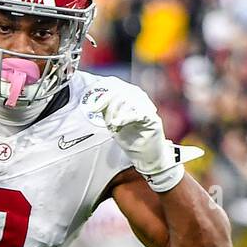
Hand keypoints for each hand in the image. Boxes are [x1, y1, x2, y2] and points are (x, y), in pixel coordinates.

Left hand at [82, 82, 198, 192]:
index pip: (117, 89)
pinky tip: (117, 123)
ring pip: (129, 100)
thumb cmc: (133, 142)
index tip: (93, 107)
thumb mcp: (115, 127)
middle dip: (106, 101)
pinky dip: (126, 117)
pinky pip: (139, 114)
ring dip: (115, 111)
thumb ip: (107, 114)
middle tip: (98, 112)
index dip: (103, 94)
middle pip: (121, 92)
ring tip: (112, 124)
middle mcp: (140, 102)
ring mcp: (147, 109)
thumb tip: (95, 103)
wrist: (147, 158)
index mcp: (131, 101)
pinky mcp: (153, 120)